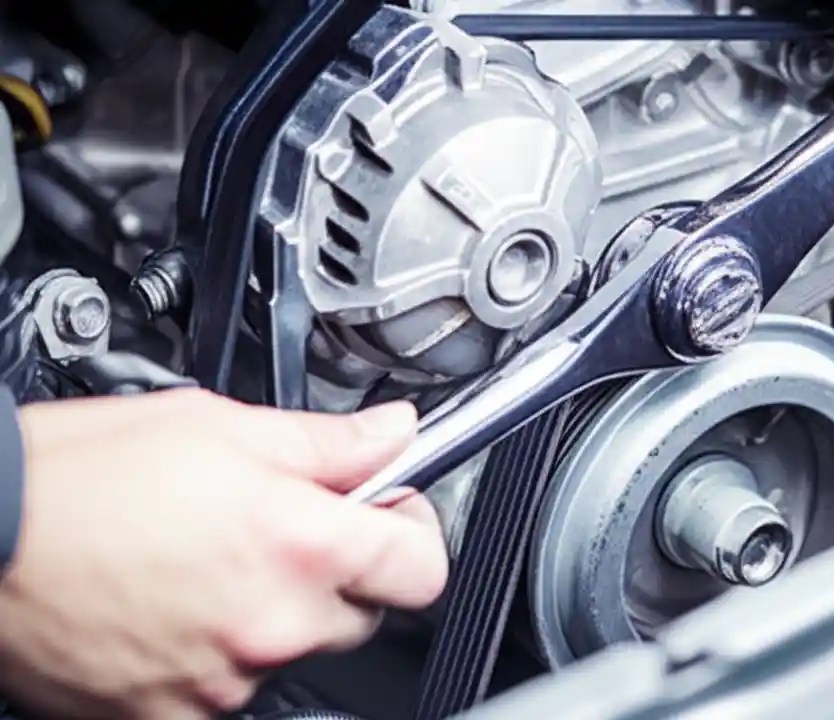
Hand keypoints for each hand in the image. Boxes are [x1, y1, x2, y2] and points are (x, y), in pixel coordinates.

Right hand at [0, 389, 446, 718]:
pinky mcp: (172, 716)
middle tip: (285, 526)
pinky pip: (231, 688)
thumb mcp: (219, 424)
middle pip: (365, 612)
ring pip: (296, 650)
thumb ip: (327, 442)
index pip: (423, 567)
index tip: (387, 512)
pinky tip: (174, 604)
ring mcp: (224, 679)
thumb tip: (394, 434)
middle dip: (341, 570)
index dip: (411, 531)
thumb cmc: (79, 475)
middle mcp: (273, 621)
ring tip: (208, 559)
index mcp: (300, 542)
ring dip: (276, 611)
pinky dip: (217, 653)